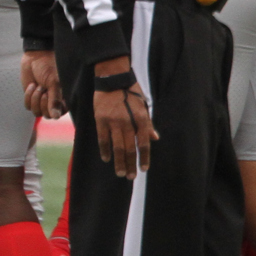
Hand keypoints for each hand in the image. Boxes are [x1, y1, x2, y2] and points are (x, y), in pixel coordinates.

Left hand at [22, 49, 64, 118]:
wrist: (35, 57)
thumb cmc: (48, 67)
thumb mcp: (54, 83)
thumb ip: (55, 101)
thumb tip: (55, 117)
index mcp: (64, 99)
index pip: (59, 114)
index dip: (53, 107)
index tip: (50, 94)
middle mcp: (54, 102)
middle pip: (47, 115)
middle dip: (43, 102)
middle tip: (43, 88)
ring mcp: (42, 101)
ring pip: (37, 112)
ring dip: (35, 99)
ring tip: (38, 86)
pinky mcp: (31, 98)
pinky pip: (28, 107)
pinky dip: (28, 96)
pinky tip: (32, 85)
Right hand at [91, 57, 156, 178]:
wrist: (113, 78)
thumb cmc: (130, 91)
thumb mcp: (143, 106)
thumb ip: (148, 124)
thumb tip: (155, 138)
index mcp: (141, 119)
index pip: (144, 144)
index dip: (144, 158)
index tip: (143, 169)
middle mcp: (128, 122)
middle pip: (130, 149)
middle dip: (131, 164)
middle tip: (130, 177)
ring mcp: (113, 122)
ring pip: (117, 147)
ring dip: (119, 162)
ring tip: (120, 173)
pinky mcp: (101, 120)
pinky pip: (103, 139)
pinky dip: (105, 150)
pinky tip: (106, 159)